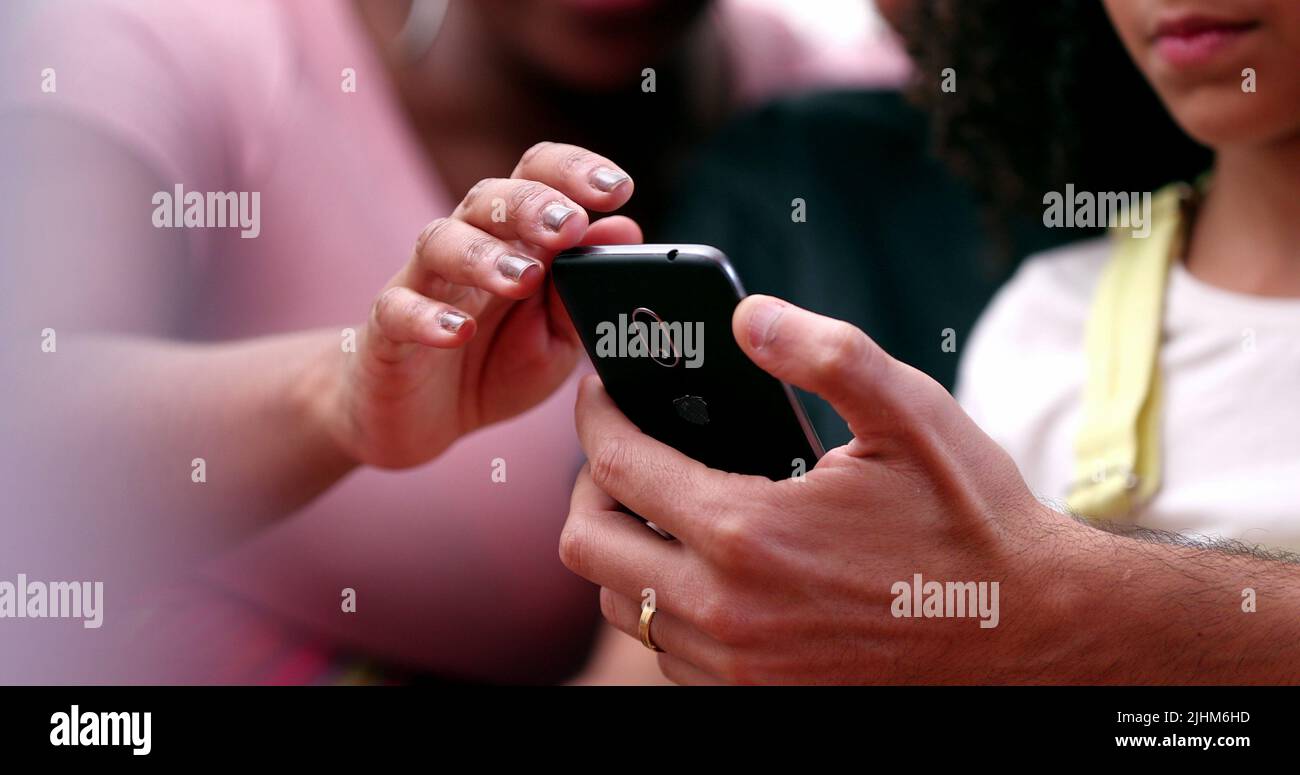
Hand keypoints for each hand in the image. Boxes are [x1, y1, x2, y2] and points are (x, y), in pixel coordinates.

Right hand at [327, 142, 638, 467]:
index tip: (619, 189)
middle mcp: (467, 247)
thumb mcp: (556, 338)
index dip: (575, 172)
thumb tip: (626, 229)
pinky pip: (398, 309)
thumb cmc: (494, 365)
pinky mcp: (386, 328)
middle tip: (570, 226)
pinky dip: (427, 318)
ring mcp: (422, 283)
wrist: (418, 418)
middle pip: (490, 197)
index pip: (539, 178)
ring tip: (523, 278)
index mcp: (515, 239)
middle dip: (533, 205)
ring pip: (441, 242)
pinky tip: (459, 331)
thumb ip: (583, 289)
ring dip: (485, 255)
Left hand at [559, 295, 1094, 683]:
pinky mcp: (756, 699)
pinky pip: (666, 649)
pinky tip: (711, 564)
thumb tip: (747, 317)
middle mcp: (725, 612)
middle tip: (624, 453)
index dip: (597, 415)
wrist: (1025, 632)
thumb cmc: (969, 521)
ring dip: (627, 548)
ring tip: (665, 505)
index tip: (601, 391)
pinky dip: (665, 601)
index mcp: (747, 534)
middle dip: (590, 488)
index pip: (618, 467)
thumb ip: (824, 353)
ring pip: (623, 602)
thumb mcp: (909, 415)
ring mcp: (736, 667)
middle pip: (589, 546)